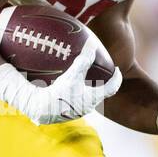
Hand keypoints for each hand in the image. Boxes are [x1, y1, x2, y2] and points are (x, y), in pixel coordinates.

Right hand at [0, 43, 122, 125]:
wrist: (40, 111)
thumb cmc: (59, 94)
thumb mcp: (73, 75)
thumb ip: (84, 60)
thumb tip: (92, 43)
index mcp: (93, 99)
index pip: (112, 88)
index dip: (117, 78)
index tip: (117, 70)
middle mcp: (87, 107)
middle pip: (99, 93)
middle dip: (100, 83)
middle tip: (99, 72)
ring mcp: (75, 112)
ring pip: (86, 98)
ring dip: (86, 88)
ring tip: (82, 78)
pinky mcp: (64, 113)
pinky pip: (74, 101)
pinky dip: (74, 92)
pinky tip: (64, 86)